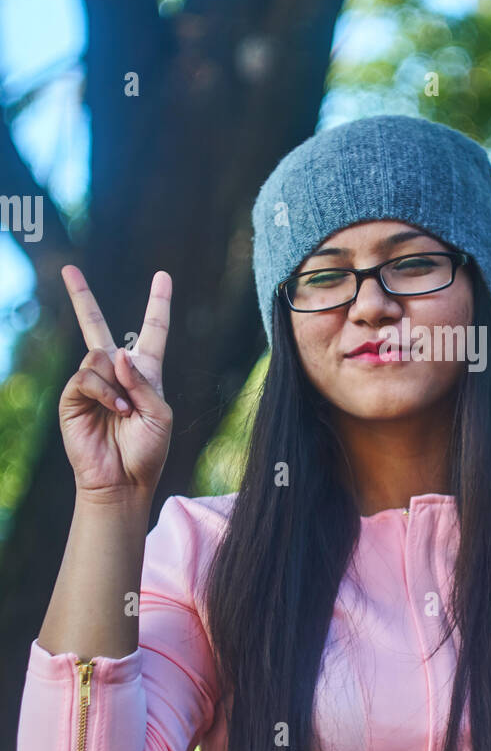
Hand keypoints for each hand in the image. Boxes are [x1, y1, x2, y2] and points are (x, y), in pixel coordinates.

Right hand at [58, 266, 172, 498]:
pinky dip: (104, 391)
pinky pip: (86, 376)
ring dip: (116, 383)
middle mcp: (115, 373)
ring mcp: (92, 384)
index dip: (158, 303)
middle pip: (97, 326)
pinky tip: (115, 410)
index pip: (152, 330)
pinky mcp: (73, 398)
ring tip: (124, 410)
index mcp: (145, 373)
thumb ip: (142, 381)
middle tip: (67, 269)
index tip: (163, 276)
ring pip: (98, 355)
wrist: (123, 481)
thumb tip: (115, 352)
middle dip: (81, 296)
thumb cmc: (147, 451)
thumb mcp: (160, 413)